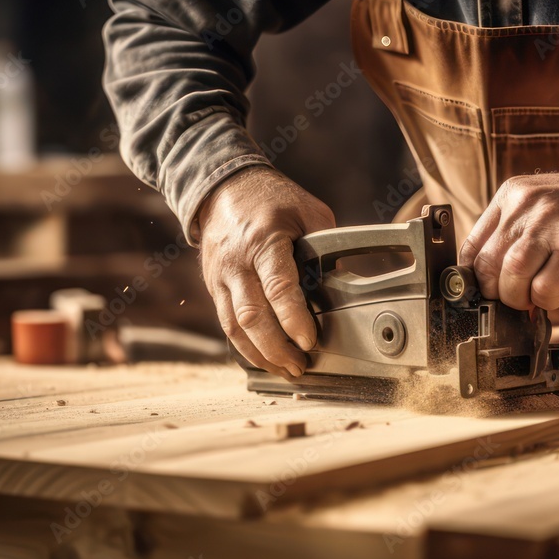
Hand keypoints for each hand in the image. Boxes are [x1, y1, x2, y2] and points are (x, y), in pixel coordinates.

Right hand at [198, 166, 335, 378]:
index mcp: (264, 240)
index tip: (310, 341)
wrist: (222, 187)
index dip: (294, 319)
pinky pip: (227, 324)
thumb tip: (343, 281)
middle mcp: (237, 261)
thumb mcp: (309, 211)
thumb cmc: (272, 199)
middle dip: (277, 348)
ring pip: (234, 327)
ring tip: (286, 371)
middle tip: (301, 365)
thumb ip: (326, 245)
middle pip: (252, 316)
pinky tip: (266, 359)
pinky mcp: (214, 287)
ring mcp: (221, 276)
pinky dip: (246, 347)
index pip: (277, 287)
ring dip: (261, 355)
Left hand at [458, 166, 558, 310]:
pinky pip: (544, 289)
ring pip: (511, 277)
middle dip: (497, 292)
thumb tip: (485, 284)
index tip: (485, 293)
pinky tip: (557, 294)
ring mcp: (549, 225)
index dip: (474, 279)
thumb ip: (509, 236)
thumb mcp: (536, 207)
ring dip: (519, 298)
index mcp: (510, 196)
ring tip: (534, 296)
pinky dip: (546, 301)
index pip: (471, 247)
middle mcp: (526, 206)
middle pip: (487, 265)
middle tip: (515, 296)